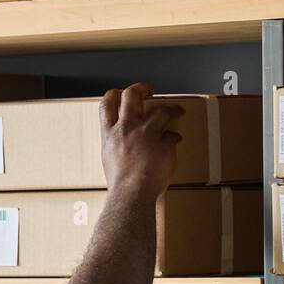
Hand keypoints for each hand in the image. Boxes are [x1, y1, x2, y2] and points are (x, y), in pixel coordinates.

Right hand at [99, 83, 183, 202]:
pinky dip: (175, 139)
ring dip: (171, 109)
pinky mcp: (164, 143)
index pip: (106, 103)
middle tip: (150, 92)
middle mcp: (127, 129)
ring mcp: (146, 134)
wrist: (130, 194)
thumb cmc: (120, 184)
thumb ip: (115, 145)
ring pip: (161, 110)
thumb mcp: (108, 160)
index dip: (116, 94)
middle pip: (132, 94)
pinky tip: (175, 143)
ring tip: (177, 111)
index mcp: (110, 134)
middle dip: (142, 88)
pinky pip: (173, 136)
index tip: (124, 94)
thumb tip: (122, 141)